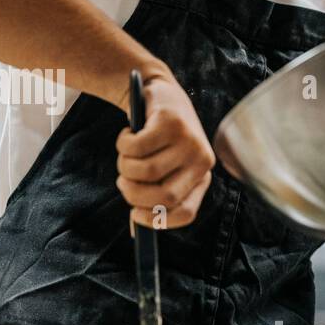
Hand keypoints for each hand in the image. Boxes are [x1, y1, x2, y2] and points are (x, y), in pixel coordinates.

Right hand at [115, 73, 214, 228]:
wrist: (158, 93)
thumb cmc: (157, 138)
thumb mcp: (162, 166)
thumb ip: (153, 195)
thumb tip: (137, 232)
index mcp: (201, 177)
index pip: (185, 213)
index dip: (157, 220)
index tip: (134, 214)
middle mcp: (202, 161)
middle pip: (162, 197)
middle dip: (132, 193)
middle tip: (122, 182)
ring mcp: (189, 141)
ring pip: (144, 172)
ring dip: (124, 166)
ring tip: (125, 154)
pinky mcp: (171, 123)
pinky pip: (135, 148)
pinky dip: (122, 144)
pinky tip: (128, 135)